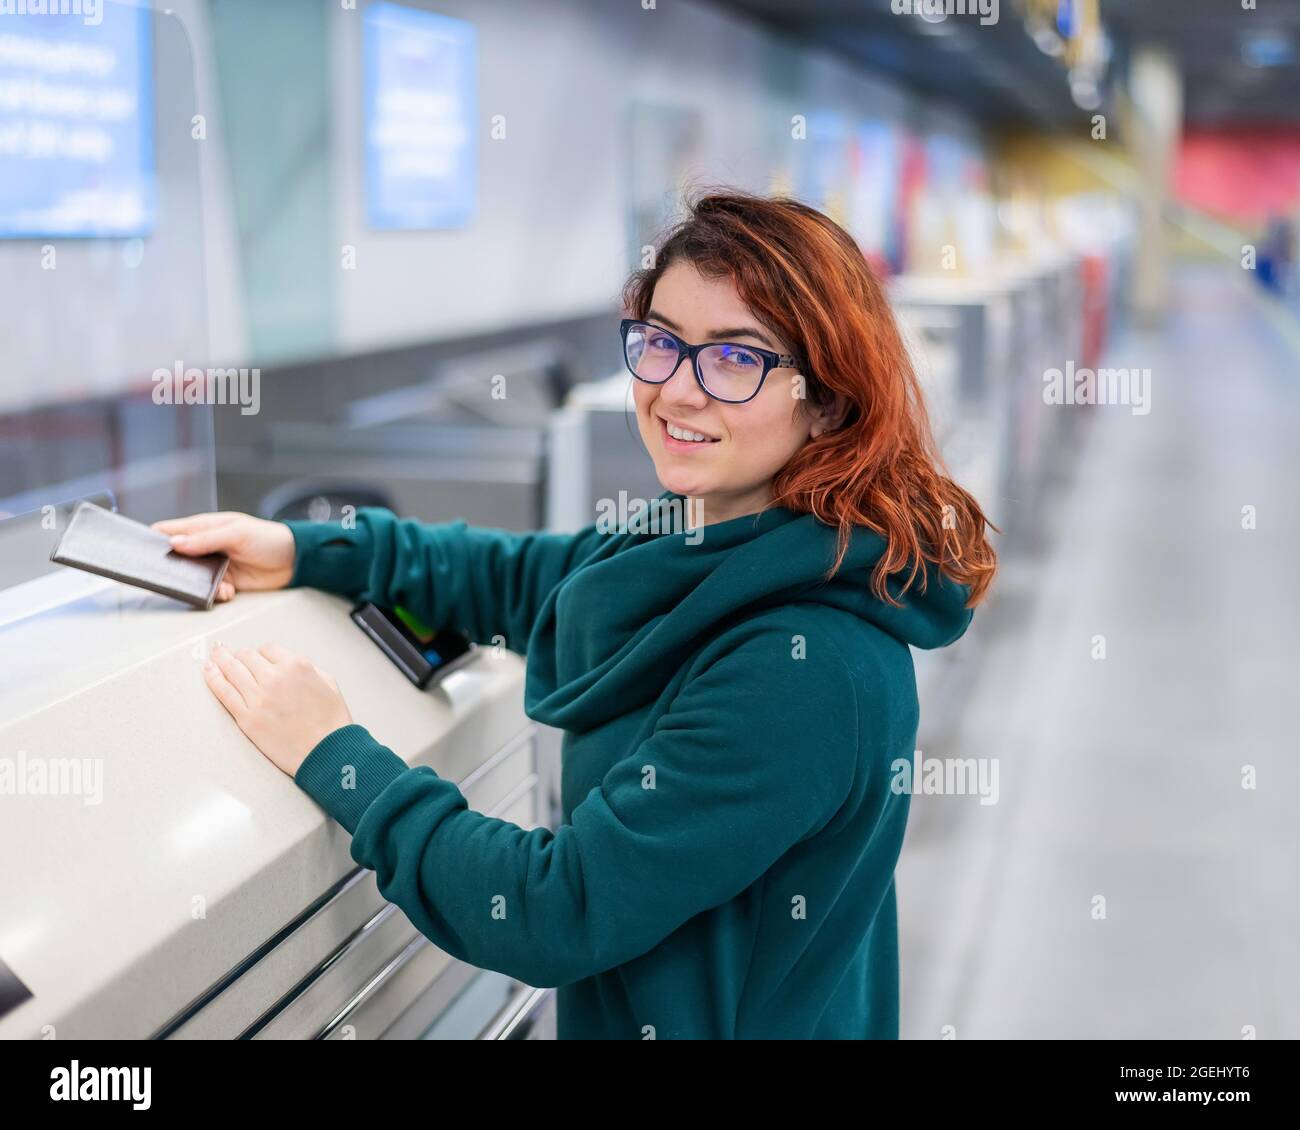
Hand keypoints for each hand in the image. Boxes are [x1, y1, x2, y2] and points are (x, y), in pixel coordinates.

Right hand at [152, 512, 295, 602]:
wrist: (294, 560)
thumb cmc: (268, 538)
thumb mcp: (236, 533)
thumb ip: (205, 539)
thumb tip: (174, 543)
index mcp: (203, 528)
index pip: (168, 531)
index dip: (152, 539)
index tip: (142, 552)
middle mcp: (204, 547)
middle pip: (176, 559)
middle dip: (174, 571)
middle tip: (177, 579)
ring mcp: (214, 566)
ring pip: (192, 580)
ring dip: (200, 586)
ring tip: (218, 585)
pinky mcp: (225, 583)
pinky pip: (211, 592)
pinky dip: (218, 594)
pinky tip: (230, 591)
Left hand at [204, 642, 351, 775]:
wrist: (327, 752)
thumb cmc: (331, 723)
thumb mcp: (329, 683)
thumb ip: (308, 669)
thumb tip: (291, 665)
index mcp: (297, 666)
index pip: (268, 649)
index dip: (261, 654)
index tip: (257, 658)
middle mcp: (275, 677)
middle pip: (247, 656)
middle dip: (240, 655)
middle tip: (230, 654)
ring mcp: (258, 697)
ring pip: (232, 669)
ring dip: (220, 659)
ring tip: (214, 656)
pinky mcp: (247, 718)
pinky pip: (224, 692)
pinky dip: (213, 678)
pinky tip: (208, 671)